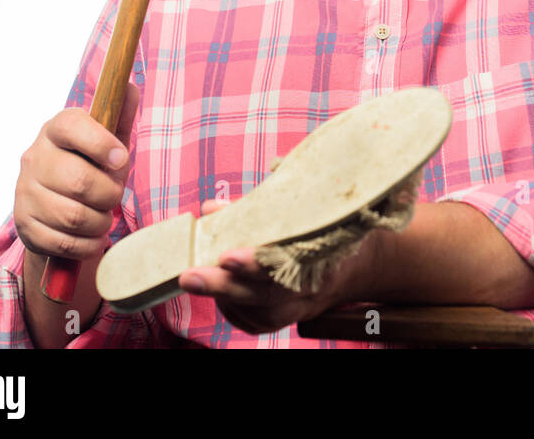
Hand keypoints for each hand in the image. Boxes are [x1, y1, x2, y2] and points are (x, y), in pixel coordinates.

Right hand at [13, 83, 139, 259]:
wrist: (59, 204)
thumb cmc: (92, 164)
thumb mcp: (110, 139)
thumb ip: (120, 114)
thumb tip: (129, 86)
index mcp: (56, 129)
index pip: (73, 126)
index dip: (102, 144)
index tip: (122, 158)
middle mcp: (34, 158)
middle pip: (78, 181)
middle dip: (109, 194)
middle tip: (114, 195)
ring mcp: (24, 193)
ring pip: (73, 216)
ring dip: (100, 222)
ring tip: (104, 216)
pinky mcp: (24, 225)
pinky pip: (63, 242)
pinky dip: (88, 244)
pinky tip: (93, 236)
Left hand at [177, 198, 380, 334]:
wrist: (344, 271)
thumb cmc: (312, 235)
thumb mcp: (293, 214)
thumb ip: (252, 211)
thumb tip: (211, 208)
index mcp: (317, 257)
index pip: (283, 262)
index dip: (254, 263)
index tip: (227, 256)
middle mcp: (308, 289)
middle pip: (262, 294)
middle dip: (223, 285)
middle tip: (190, 276)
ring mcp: (294, 311)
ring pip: (253, 312)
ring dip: (221, 296)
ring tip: (194, 278)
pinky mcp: (278, 324)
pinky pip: (249, 321)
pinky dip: (229, 306)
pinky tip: (218, 292)